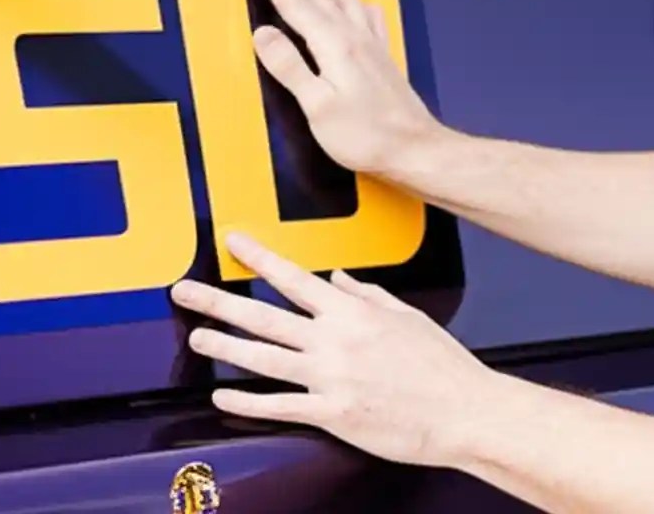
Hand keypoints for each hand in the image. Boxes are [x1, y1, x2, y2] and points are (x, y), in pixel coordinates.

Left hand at [171, 232, 505, 467]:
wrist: (468, 412)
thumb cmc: (443, 366)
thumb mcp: (406, 317)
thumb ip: (367, 294)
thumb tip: (337, 278)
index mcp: (352, 312)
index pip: (293, 277)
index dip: (257, 258)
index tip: (231, 242)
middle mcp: (334, 340)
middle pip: (263, 315)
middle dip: (218, 301)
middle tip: (185, 291)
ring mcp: (331, 376)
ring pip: (263, 357)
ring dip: (225, 346)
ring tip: (197, 336)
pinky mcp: (333, 412)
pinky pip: (280, 404)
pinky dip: (248, 401)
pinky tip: (223, 395)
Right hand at [245, 0, 444, 174]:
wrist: (414, 149)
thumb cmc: (366, 136)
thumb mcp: (317, 106)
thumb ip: (289, 67)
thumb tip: (263, 35)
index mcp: (332, 45)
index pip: (293, 0)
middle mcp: (352, 36)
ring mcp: (368, 44)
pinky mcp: (378, 56)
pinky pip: (362, 13)